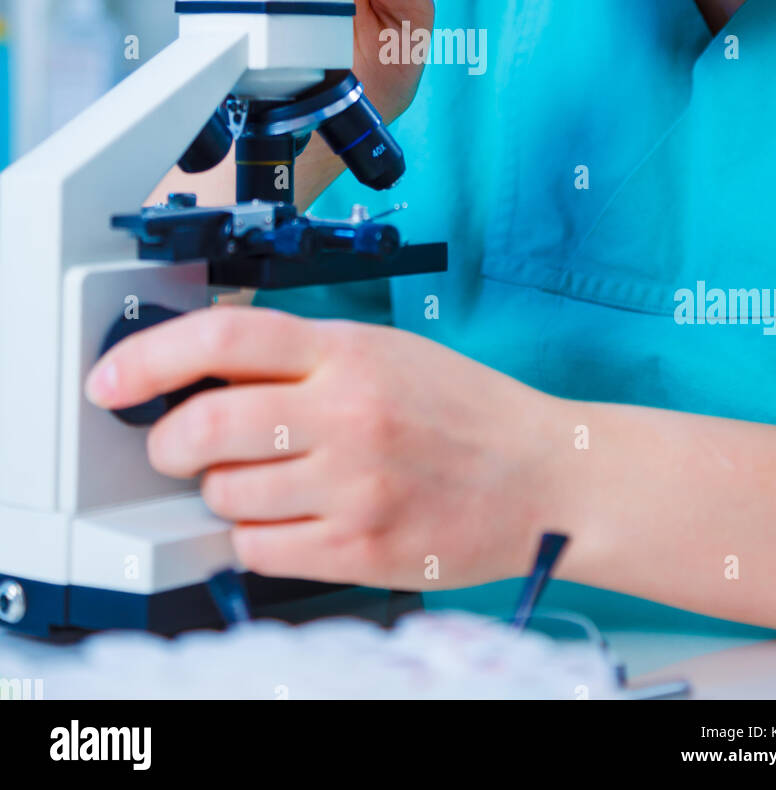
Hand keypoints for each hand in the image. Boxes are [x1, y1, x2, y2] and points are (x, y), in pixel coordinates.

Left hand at [84, 306, 571, 589]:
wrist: (546, 476)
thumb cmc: (466, 411)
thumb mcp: (385, 351)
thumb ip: (301, 356)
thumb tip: (209, 371)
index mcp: (349, 353)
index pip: (225, 338)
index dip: (151, 356)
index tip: (114, 379)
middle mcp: (348, 415)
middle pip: (205, 427)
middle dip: (169, 443)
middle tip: (176, 445)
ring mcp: (354, 488)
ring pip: (225, 497)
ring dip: (224, 492)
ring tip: (269, 480)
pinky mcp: (360, 551)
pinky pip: (258, 552)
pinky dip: (256, 538)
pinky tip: (293, 517)